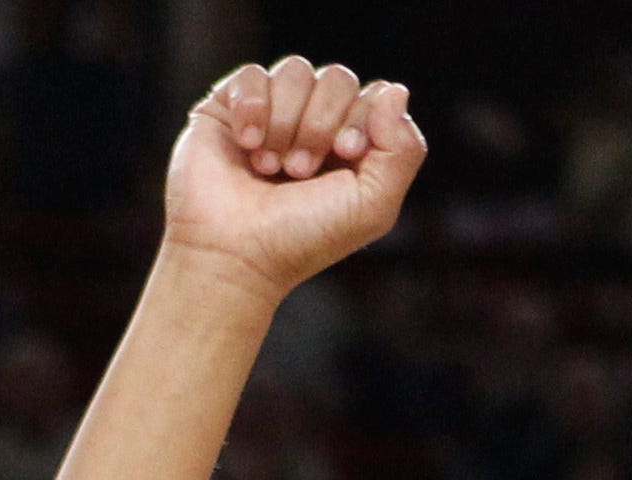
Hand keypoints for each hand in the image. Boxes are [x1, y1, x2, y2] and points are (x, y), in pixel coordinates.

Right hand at [163, 60, 425, 303]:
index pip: (374, 96)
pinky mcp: (228, 107)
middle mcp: (313, 122)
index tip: (346, 152)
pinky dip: (252, 108)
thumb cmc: (301, 239)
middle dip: (322, 123)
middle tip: (300, 171)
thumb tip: (396, 90)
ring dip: (286, 121)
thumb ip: (403, 151)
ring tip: (270, 167)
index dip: (362, 117)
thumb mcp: (372, 206)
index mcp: (352, 144)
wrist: (233, 255)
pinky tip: (247, 145)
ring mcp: (271, 112)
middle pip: (338, 79)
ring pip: (296, 71)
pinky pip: (252, 75)